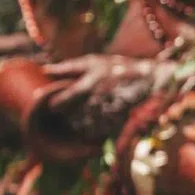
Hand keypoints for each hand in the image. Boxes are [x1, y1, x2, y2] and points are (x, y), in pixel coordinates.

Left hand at [39, 55, 167, 143]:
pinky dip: (93, 129)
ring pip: (83, 126)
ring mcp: (107, 112)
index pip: (60, 102)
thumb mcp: (94, 62)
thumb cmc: (118, 68)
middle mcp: (95, 100)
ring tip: (79, 118)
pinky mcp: (116, 121)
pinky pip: (98, 131)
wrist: (150, 79)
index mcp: (87, 85)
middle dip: (66, 116)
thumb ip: (68, 67)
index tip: (53, 104)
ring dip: (78, 124)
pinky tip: (94, 123)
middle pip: (69, 117)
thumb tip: (44, 69)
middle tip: (65, 112)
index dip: (54, 105)